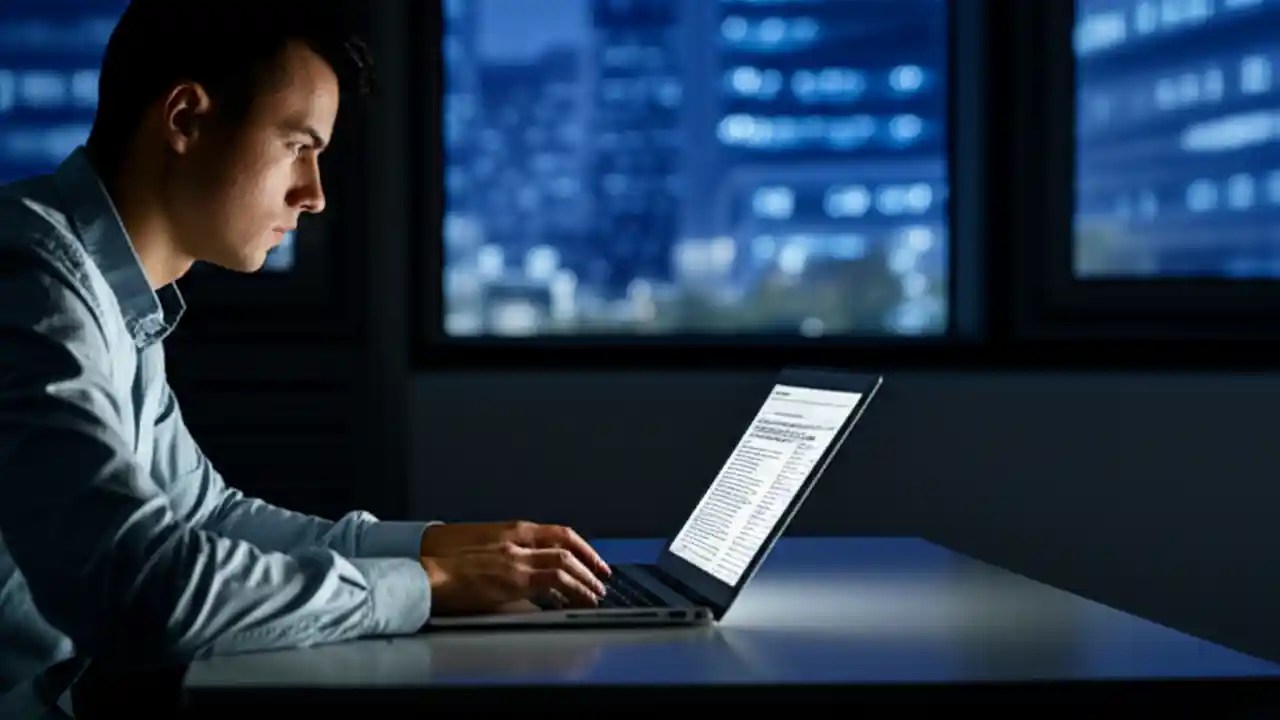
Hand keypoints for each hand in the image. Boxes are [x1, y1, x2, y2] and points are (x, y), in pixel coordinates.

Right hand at [419, 521, 610, 577]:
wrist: (421, 568)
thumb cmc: (439, 558)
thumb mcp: (478, 544)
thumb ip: (503, 551)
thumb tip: (520, 567)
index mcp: (510, 529)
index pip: (558, 533)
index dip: (581, 547)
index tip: (593, 558)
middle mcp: (518, 540)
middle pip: (567, 548)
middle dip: (590, 565)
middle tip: (601, 579)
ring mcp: (517, 560)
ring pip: (566, 565)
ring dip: (585, 581)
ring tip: (595, 595)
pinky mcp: (512, 580)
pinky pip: (554, 583)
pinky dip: (573, 591)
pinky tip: (579, 601)